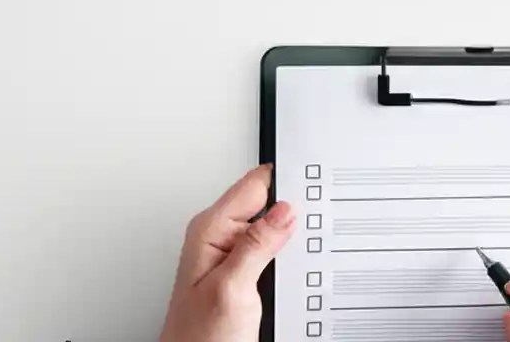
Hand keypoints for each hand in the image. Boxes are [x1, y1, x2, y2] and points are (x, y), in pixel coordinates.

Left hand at [160, 165, 296, 341]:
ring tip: (301, 253)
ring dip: (291, 237)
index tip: (310, 190)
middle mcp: (220, 238)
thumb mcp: (232, 289)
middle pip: (266, 203)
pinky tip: (292, 269)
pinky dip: (288, 257)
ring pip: (273, 228)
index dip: (285, 183)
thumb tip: (283, 209)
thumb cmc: (199, 338)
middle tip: (309, 226)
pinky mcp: (245, 273)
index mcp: (211, 230)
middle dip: (291, 211)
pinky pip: (273, 251)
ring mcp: (234, 256)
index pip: (255, 184)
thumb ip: (256, 244)